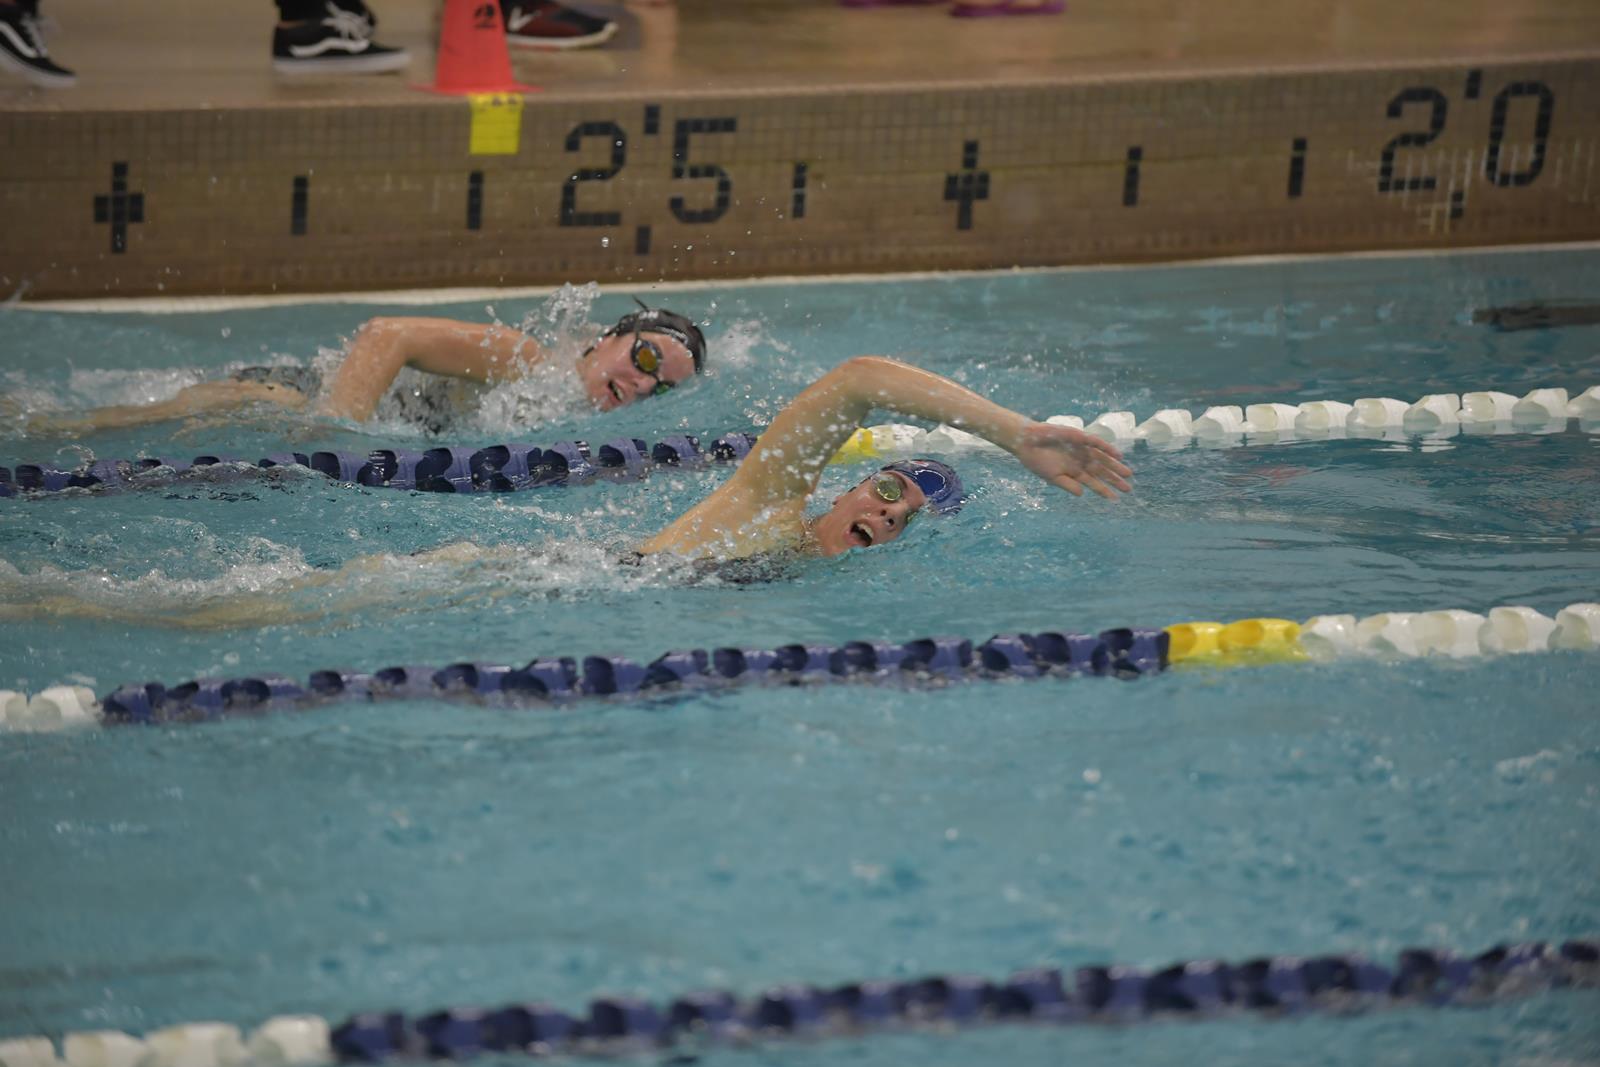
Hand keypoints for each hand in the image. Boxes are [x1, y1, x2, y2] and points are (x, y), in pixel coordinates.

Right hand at [1013, 421, 1132, 499]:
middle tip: (1128, 489)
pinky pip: (1097, 443)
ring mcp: (1082, 450)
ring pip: (1102, 459)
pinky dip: (1107, 448)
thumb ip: (1068, 485)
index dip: (1103, 491)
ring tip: (1127, 474)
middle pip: (1101, 472)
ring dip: (1114, 466)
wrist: (1027, 442)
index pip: (1093, 483)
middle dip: (1114, 480)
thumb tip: (1082, 494)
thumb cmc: (1037, 461)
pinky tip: (1118, 455)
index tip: (1115, 499)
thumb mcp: (1052, 477)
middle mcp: (1081, 462)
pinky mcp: (1080, 438)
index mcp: (1074, 473)